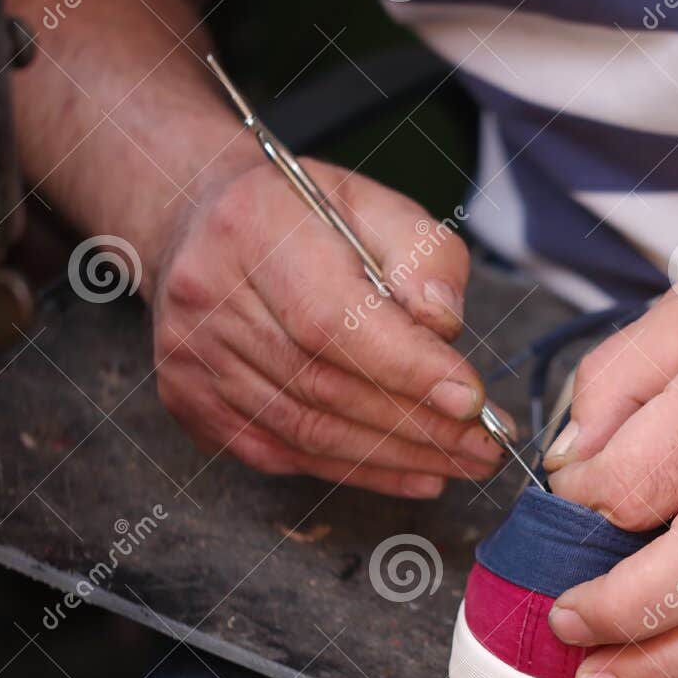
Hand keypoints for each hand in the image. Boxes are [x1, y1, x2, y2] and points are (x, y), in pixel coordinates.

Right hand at [148, 153, 508, 495]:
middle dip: (417, 424)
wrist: (198, 222)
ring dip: (397, 456)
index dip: (405, 366)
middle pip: (323, 384)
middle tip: (486, 442)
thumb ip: (422, 254)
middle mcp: (208, 298)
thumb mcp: (374, 203)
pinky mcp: (193, 405)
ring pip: (307, 431)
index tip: (471, 397)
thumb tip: (442, 327)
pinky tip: (414, 473)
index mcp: (252, 228)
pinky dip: (358, 472)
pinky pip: (286, 454)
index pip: (332, 318)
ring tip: (463, 460)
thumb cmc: (302, 214)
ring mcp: (192, 359)